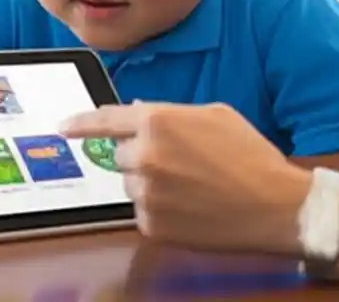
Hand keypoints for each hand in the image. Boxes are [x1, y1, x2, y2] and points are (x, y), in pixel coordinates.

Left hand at [61, 102, 311, 254]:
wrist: (275, 204)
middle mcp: (145, 156)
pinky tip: (192, 206)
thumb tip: (139, 112)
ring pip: (131, 185)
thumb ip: (171, 113)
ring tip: (192, 186)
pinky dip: (161, 210)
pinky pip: (143, 213)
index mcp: (158, 121)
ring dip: (152, 184)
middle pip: (120, 156)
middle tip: (179, 163)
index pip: (105, 120)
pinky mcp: (152, 225)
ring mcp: (147, 193)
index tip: (63, 127)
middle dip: (141, 157)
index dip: (81, 123)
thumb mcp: (215, 115)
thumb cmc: (250, 155)